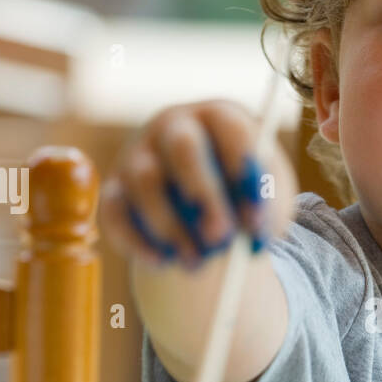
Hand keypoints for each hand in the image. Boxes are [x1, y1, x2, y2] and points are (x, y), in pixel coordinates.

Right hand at [100, 99, 277, 269]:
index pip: (231, 130)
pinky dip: (137, 240)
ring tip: (197, 263)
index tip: (257, 217)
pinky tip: (163, 262)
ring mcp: (138, 154)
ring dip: (171, 227)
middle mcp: (174, 127)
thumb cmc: (243, 196)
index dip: (244, 172)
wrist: (205, 208)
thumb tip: (248, 240)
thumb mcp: (266, 199)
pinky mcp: (114, 189)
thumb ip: (263, 213)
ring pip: (146, 182)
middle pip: (183, 149)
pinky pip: (116, 212)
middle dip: (204, 196)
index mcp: (220, 117)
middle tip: (221, 238)